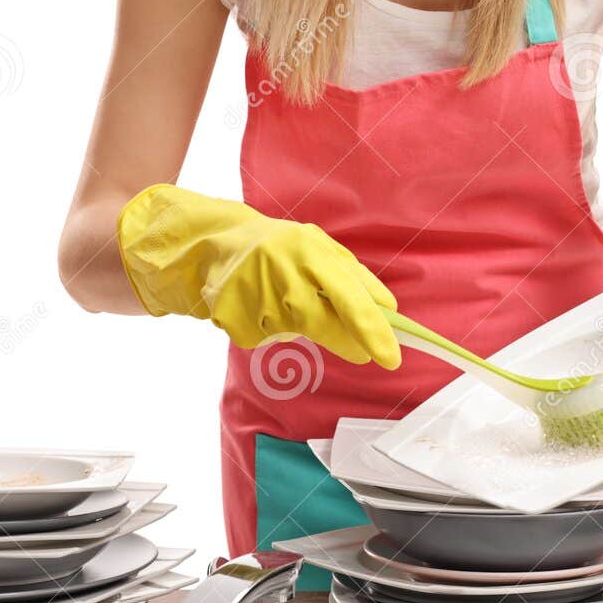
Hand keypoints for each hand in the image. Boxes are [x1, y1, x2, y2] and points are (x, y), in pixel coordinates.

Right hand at [116, 183, 400, 365]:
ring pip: (294, 332)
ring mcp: (255, 297)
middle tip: (360, 352)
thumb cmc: (277, 247)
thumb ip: (354, 276)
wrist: (211, 244)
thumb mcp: (319, 247)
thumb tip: (389, 309)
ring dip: (298, 324)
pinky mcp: (233, 318)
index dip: (373, 332)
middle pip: (323, 324)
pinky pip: (265, 339)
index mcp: (310, 252)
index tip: (391, 359)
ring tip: (283, 298)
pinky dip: (268, 329)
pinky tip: (258, 306)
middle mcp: (283, 273)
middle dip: (345, 341)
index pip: (351, 300)